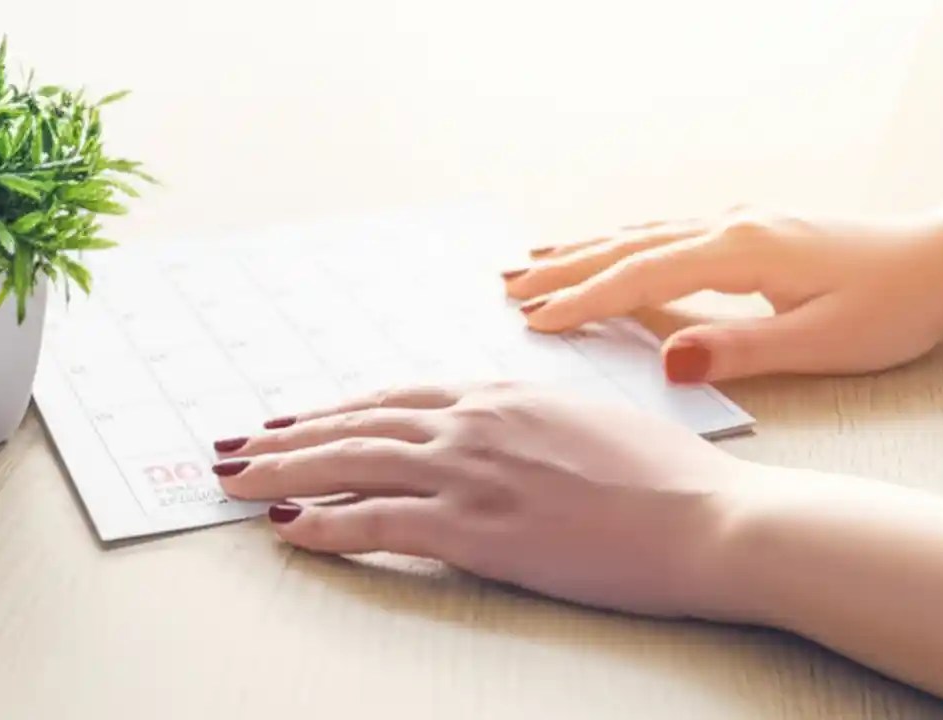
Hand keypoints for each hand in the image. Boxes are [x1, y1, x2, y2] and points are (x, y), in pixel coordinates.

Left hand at [213, 382, 752, 618]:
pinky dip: (323, 525)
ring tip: (233, 479)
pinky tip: (286, 529)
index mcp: (502, 396)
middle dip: (286, 436)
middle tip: (236, 444)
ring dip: (282, 472)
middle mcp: (474, 423)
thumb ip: (528, 422)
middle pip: (355, 424)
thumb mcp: (588, 424)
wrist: (709, 519)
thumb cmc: (666, 478)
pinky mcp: (475, 529)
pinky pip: (376, 522)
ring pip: (350, 464)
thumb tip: (497, 431)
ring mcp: (471, 473)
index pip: (393, 399)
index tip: (296, 420)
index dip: (336, 411)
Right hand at [500, 195, 942, 382]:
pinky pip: (664, 233)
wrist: (939, 259)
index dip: (584, 300)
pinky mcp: (745, 231)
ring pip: (640, 234)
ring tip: (529, 259)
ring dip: (582, 249)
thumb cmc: (890, 306)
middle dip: (562, 267)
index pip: (641, 276)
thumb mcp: (820, 343)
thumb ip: (740, 351)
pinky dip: (620, 243)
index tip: (534, 320)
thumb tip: (669, 361)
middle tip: (504, 284)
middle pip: (627, 246)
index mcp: (740, 252)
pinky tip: (603, 247)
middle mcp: (729, 227)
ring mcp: (736, 223)